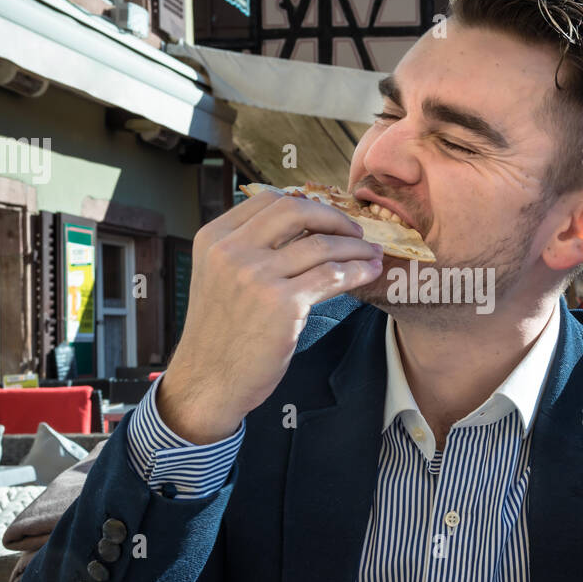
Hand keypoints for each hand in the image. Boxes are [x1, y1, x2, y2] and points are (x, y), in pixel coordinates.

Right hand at [156, 191, 383, 441]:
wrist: (209, 381)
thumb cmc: (219, 334)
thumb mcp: (218, 277)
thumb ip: (247, 249)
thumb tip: (302, 228)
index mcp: (215, 238)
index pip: (269, 200)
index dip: (306, 205)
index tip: (327, 219)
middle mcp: (232, 251)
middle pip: (296, 211)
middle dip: (335, 218)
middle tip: (356, 233)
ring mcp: (257, 276)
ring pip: (321, 245)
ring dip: (356, 248)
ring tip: (373, 254)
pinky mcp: (282, 304)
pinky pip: (332, 276)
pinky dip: (358, 270)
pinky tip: (370, 272)